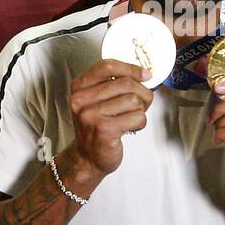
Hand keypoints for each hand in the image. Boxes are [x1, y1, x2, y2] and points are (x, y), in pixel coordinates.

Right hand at [68, 59, 152, 177]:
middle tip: (142, 104)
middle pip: (125, 83)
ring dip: (140, 110)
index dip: (131, 68)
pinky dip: (140, 122)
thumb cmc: (97, 128)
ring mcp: (91, 115)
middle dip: (142, 93)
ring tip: (132, 118)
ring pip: (133, 100)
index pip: (107, 66)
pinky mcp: (104, 130)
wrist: (87, 158)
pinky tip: (131, 128)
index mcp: (79, 87)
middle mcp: (81, 100)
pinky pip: (136, 117)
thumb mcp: (97, 101)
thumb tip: (143, 74)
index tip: (144, 75)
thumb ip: (113, 84)